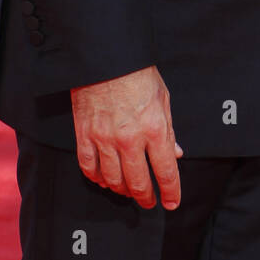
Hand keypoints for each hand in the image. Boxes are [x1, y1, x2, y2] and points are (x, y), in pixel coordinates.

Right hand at [71, 65, 183, 210]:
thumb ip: (168, 129)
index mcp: (154, 129)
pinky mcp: (84, 134)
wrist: (107, 57)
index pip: (166, 171)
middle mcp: (129, 139)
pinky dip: (97, 179)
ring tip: (129, 192)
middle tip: (149, 202)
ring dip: (122, 191)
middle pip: (138, 182)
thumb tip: (175, 154)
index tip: (171, 202)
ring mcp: (104, 139)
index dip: (170, 192)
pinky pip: (89, 167)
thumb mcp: (163, 99)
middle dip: (146, 197)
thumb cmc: (139, 74)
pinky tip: (104, 180)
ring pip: (113, 180)